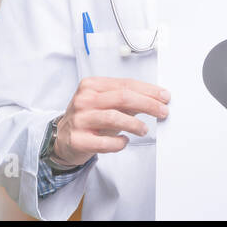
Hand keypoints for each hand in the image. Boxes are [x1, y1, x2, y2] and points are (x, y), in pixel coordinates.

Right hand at [52, 77, 170, 166]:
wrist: (63, 138)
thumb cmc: (89, 118)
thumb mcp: (106, 103)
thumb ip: (127, 100)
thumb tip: (155, 99)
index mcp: (91, 86)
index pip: (125, 84)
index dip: (148, 90)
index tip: (163, 97)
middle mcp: (84, 100)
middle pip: (122, 97)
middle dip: (147, 104)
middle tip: (162, 111)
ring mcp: (80, 119)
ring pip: (113, 117)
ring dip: (134, 124)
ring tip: (143, 129)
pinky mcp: (78, 140)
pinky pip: (104, 142)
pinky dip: (118, 143)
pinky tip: (124, 141)